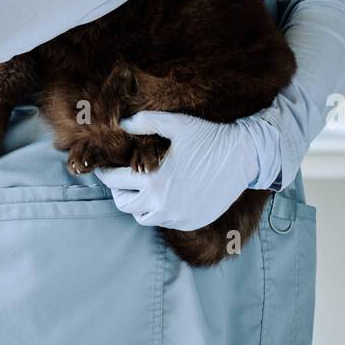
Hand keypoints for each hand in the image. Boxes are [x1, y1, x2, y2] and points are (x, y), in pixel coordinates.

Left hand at [94, 110, 260, 229]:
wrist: (243, 157)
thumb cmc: (208, 137)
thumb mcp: (176, 124)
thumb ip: (146, 122)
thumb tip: (122, 124)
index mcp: (154, 180)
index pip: (115, 181)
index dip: (105, 174)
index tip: (102, 169)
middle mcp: (163, 203)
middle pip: (124, 204)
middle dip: (117, 191)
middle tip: (119, 180)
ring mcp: (177, 216)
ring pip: (143, 217)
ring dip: (137, 204)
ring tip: (139, 189)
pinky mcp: (191, 222)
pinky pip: (165, 222)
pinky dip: (158, 211)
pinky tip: (162, 195)